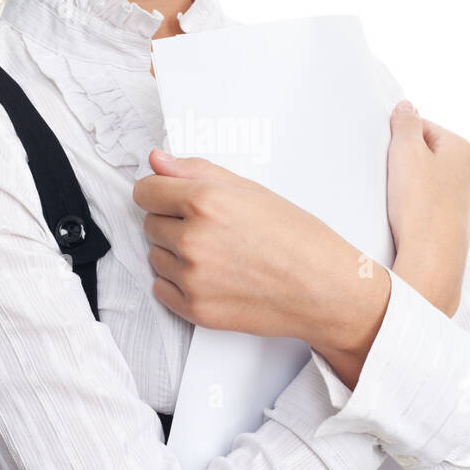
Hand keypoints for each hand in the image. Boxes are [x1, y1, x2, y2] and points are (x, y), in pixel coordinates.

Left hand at [132, 150, 390, 355]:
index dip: (159, 192)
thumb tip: (156, 160)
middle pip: (149, 223)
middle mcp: (192, 239)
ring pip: (155, 256)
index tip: (172, 198)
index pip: (145, 190)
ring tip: (218, 255)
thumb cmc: (296, 237)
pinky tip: (213, 277)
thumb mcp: (250, 191)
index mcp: (205, 201)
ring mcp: (192, 277)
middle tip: (213, 230)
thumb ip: (196, 172)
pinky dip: (179, 283)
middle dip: (173, 223)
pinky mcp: (195, 309)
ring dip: (175, 254)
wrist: (324, 290)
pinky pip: (162, 289)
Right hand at [387, 100, 469, 315]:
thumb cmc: (420, 206)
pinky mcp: (454, 228)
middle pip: (428, 156)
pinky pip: (430, 210)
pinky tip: (405, 221)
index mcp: (462, 150)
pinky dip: (417, 211)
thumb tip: (407, 107)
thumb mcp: (405, 153)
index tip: (386, 151)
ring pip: (430, 185)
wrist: (432, 261)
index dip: (400, 136)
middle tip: (389, 176)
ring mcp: (465, 204)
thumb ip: (405, 125)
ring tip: (395, 201)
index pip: (424, 127)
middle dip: (406, 163)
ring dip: (411, 189)